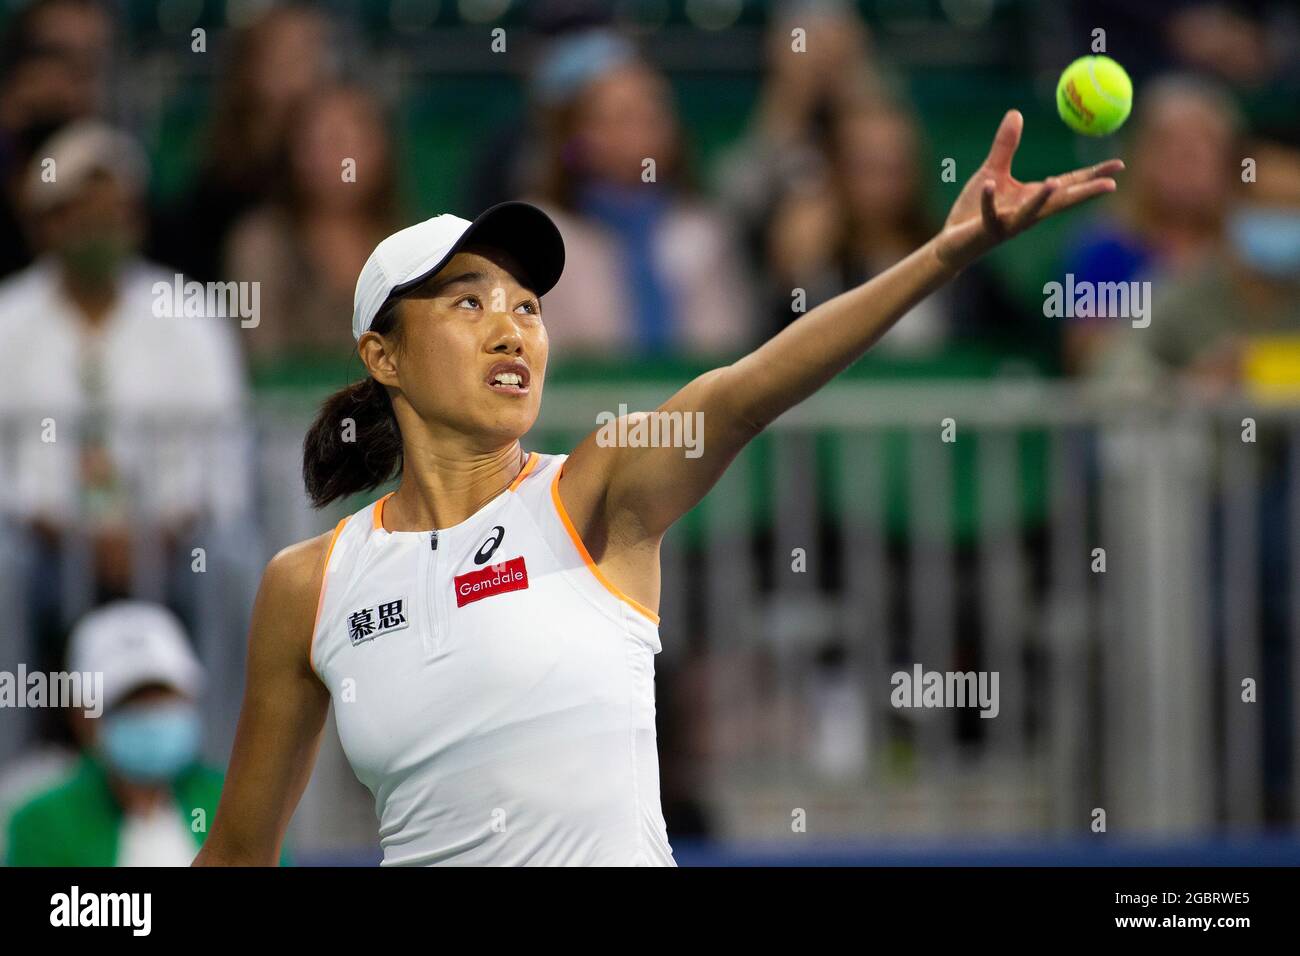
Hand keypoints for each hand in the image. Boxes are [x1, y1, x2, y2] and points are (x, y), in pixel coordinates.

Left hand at [935, 110, 1123, 271]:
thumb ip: (1006, 146)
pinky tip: (987, 185)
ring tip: (1057, 182)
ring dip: (1042, 199)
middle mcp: (1026, 213)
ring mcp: (1007, 223)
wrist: (951, 241)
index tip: (1119, 165)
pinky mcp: (985, 229)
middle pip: (1061, 202)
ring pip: (1029, 212)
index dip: (1092, 175)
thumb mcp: (991, 172)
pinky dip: (988, 200)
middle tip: (1111, 185)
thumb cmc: (974, 210)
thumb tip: (1016, 113)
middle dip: (1085, 193)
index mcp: (1032, 198)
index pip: (1069, 184)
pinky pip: (988, 214)